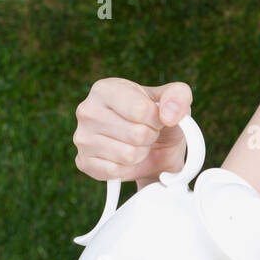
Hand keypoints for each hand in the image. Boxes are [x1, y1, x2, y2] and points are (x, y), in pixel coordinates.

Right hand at [73, 78, 192, 182]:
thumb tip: (169, 114)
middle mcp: (87, 110)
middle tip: (146, 132)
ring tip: (136, 143)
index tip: (156, 118)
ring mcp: (81, 137)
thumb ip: (178, 95)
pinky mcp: (83, 162)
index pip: (141, 110)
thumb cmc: (159, 118)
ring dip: (140, 153)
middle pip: (136, 134)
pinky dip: (128, 168)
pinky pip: (116, 171)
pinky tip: (124, 157)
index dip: (157, 119)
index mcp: (105, 89)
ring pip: (128, 155)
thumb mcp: (175, 99)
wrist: (154, 148)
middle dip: (150, 136)